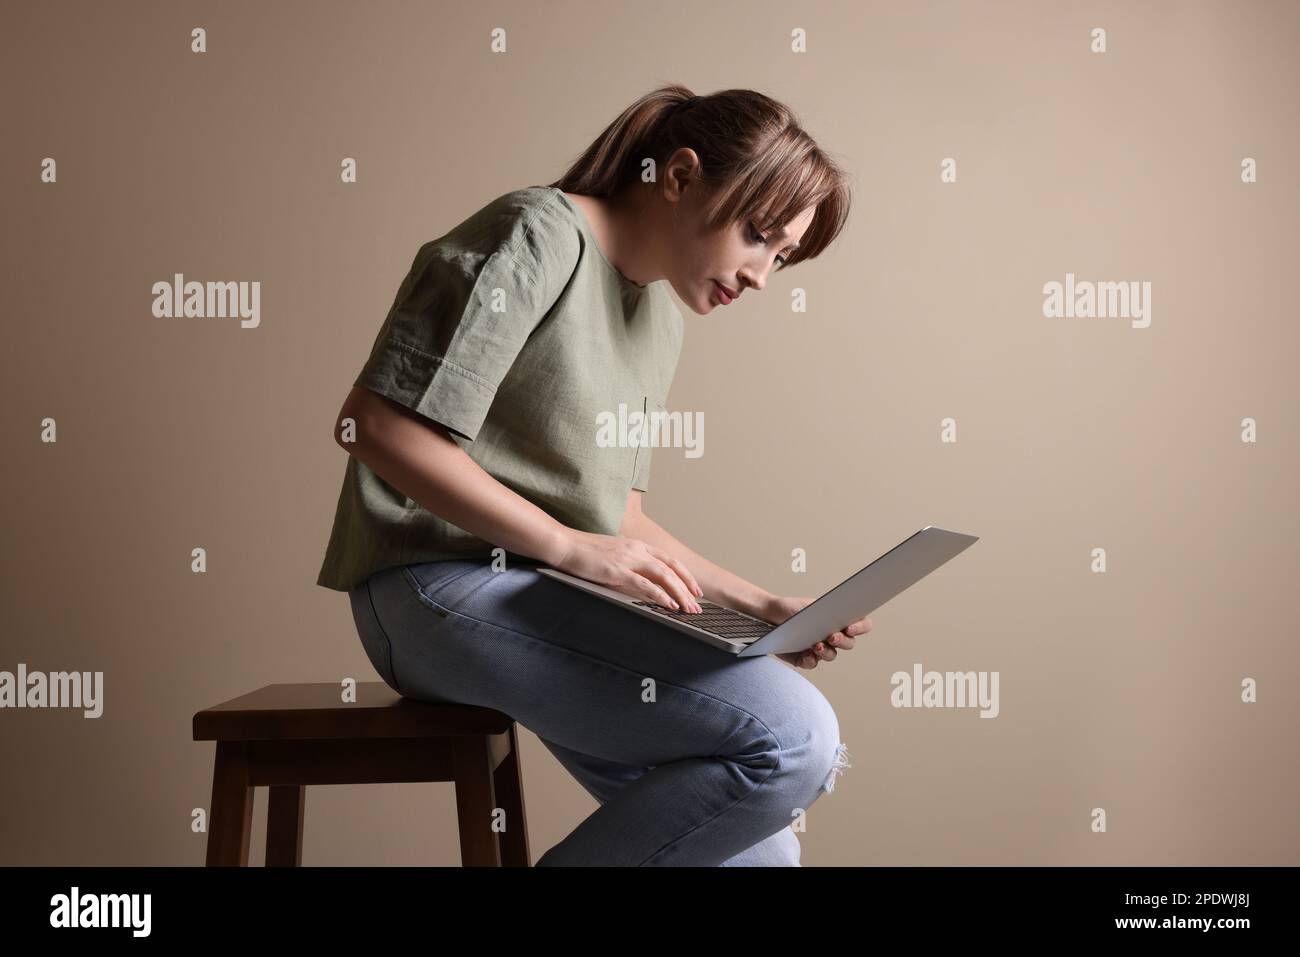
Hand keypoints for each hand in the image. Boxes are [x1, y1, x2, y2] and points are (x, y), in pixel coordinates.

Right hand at [552, 529, 703, 612]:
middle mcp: (637, 549)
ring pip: (664, 575)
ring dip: (680, 593)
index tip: (695, 590)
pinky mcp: (617, 570)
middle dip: (688, 587)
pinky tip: (670, 605)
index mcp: (637, 545)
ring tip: (689, 609)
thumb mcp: (612, 554)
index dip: (685, 575)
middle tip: (698, 605)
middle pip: (672, 568)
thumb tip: (638, 578)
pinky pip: (645, 584)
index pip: (669, 560)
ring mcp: (628, 559)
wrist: (564, 545)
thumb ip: (628, 563)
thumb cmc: (584, 552)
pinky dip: (661, 595)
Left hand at [758, 595, 872, 669]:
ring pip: (832, 655)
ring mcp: (820, 649)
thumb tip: (837, 617)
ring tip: (816, 645)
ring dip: (826, 652)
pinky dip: (810, 660)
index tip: (850, 627)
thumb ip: (825, 611)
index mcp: (838, 620)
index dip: (860, 627)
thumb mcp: (809, 604)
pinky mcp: (805, 658)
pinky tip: (806, 654)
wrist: (768, 615)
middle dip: (842, 641)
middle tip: (832, 636)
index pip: (861, 624)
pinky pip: (812, 663)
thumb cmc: (791, 608)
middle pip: (849, 643)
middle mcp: (832, 636)